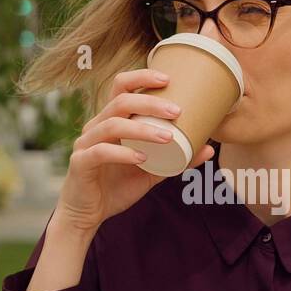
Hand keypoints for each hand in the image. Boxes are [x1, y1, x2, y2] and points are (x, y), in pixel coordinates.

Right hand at [54, 68, 214, 233]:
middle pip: (120, 101)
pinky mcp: (80, 163)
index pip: (121, 87)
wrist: (88, 214)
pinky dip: (123, 153)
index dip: (142, 77)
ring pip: (112, 124)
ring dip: (142, 128)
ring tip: (167, 137)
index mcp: (110, 120)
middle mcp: (96, 126)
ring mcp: (85, 143)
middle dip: (150, 102)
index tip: (168, 79)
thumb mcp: (151, 172)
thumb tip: (209, 148)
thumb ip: (175, 159)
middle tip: (177, 111)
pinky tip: (142, 158)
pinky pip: (101, 152)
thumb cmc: (117, 186)